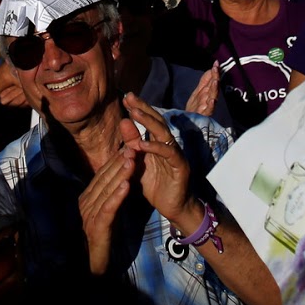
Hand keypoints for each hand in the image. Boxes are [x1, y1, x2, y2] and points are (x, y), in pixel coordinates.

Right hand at [77, 148, 137, 274]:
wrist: (98, 264)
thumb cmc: (106, 237)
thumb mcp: (109, 211)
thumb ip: (112, 194)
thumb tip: (123, 175)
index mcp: (87, 199)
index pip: (101, 176)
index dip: (114, 161)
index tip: (128, 148)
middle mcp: (85, 204)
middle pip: (103, 180)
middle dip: (118, 163)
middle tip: (131, 148)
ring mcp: (89, 216)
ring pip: (106, 191)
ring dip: (120, 175)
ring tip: (131, 161)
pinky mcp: (97, 227)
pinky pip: (109, 208)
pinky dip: (118, 195)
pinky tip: (127, 185)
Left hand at [121, 93, 193, 226]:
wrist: (173, 208)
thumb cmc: (156, 185)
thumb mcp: (139, 163)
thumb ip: (132, 144)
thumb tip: (123, 121)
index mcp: (159, 143)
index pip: (150, 120)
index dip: (139, 108)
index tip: (125, 97)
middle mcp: (169, 145)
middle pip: (157, 121)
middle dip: (143, 108)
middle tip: (129, 97)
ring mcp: (176, 154)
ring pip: (163, 133)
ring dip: (148, 122)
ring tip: (134, 112)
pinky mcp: (181, 167)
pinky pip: (169, 153)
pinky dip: (155, 147)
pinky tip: (142, 144)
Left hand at [185, 64, 220, 117]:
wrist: (188, 121)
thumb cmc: (196, 105)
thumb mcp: (199, 90)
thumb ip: (205, 79)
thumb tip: (212, 68)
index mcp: (207, 91)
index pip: (212, 79)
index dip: (214, 71)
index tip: (216, 63)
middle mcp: (209, 97)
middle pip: (213, 86)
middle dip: (215, 77)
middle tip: (216, 69)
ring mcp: (207, 105)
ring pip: (213, 96)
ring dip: (214, 89)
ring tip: (215, 81)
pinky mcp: (204, 114)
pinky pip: (209, 110)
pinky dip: (211, 105)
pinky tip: (213, 100)